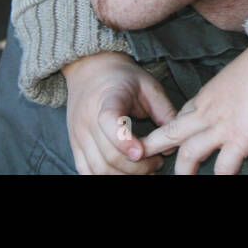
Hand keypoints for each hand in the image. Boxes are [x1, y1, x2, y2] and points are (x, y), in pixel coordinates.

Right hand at [62, 51, 176, 174]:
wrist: (90, 70)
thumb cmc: (122, 78)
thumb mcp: (148, 85)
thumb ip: (164, 111)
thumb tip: (172, 142)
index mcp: (107, 99)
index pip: (109, 122)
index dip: (124, 141)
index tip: (141, 152)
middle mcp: (87, 120)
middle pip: (108, 155)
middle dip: (137, 167)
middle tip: (156, 163)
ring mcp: (78, 135)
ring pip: (98, 169)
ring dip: (123, 176)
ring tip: (144, 169)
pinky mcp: (75, 146)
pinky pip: (86, 171)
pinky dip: (105, 177)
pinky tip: (124, 173)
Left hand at [140, 44, 247, 173]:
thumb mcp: (233, 77)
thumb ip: (226, 95)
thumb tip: (233, 104)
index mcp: (206, 96)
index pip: (179, 117)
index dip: (169, 131)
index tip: (164, 142)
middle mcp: (208, 112)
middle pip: (171, 133)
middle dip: (154, 148)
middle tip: (142, 157)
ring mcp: (222, 126)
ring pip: (189, 153)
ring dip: (184, 170)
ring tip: (183, 180)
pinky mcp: (241, 139)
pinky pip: (224, 166)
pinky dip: (220, 177)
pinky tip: (221, 180)